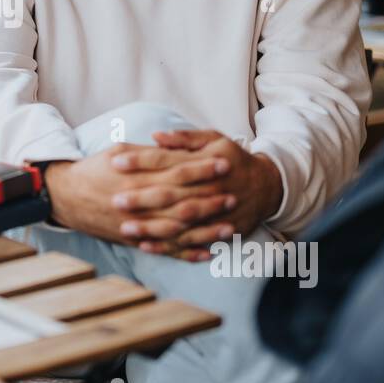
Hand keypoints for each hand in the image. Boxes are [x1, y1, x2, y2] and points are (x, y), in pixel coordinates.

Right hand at [43, 145, 228, 244]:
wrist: (67, 197)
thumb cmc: (94, 170)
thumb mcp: (119, 150)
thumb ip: (149, 152)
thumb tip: (174, 148)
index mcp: (137, 177)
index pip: (176, 171)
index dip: (201, 168)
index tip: (223, 163)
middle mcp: (138, 202)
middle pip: (181, 201)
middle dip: (209, 199)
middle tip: (234, 195)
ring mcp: (137, 225)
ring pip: (177, 229)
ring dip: (204, 230)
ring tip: (228, 227)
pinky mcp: (134, 240)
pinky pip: (164, 250)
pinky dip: (185, 253)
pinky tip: (205, 254)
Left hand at [109, 130, 283, 261]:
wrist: (268, 187)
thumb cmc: (233, 159)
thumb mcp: (214, 140)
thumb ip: (184, 138)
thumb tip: (155, 136)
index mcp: (205, 161)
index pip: (167, 159)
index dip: (141, 160)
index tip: (115, 161)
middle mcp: (209, 187)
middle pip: (171, 193)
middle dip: (142, 197)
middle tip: (114, 199)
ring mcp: (215, 212)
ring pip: (180, 221)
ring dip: (152, 226)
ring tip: (125, 228)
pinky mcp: (219, 231)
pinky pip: (191, 242)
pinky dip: (169, 246)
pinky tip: (147, 246)